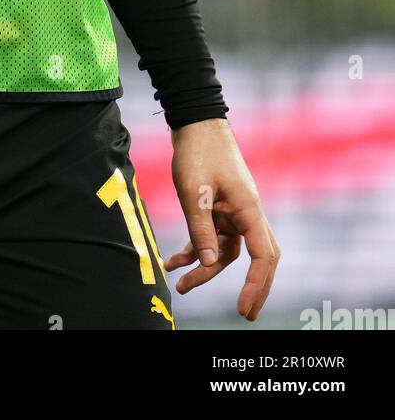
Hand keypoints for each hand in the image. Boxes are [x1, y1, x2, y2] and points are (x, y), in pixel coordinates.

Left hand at [166, 118, 279, 321]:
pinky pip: (212, 238)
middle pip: (257, 259)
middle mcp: (247, 214)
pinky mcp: (219, 208)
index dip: (256, 285)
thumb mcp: (194, 192)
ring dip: (207, 270)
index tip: (244, 308)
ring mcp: (234, 211)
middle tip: (244, 314)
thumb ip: (202, 229)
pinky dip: (196, 250)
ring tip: (181, 287)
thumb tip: (210, 264)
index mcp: (249, 210)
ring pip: (228, 251)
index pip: (263, 257)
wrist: (194, 122)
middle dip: (251, 287)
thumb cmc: (198, 152)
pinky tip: (174, 261)